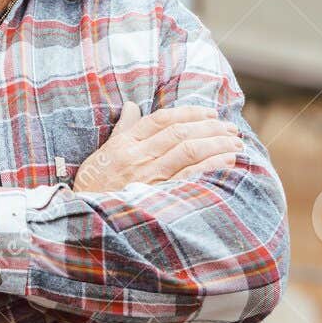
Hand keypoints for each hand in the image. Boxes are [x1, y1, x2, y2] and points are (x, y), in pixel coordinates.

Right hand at [73, 102, 242, 192]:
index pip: (162, 119)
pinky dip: (211, 166)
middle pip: (180, 133)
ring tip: (236, 143)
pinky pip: (190, 176)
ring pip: (189, 151)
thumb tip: (131, 106)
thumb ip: (123, 129)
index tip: (210, 114)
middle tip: (231, 128)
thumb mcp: (104, 153)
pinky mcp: (158, 196)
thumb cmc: (95, 184)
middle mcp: (138, 156)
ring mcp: (148, 176)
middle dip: (210, 128)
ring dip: (216, 144)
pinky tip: (227, 161)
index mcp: (125, 143)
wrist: (86, 216)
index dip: (189, 113)